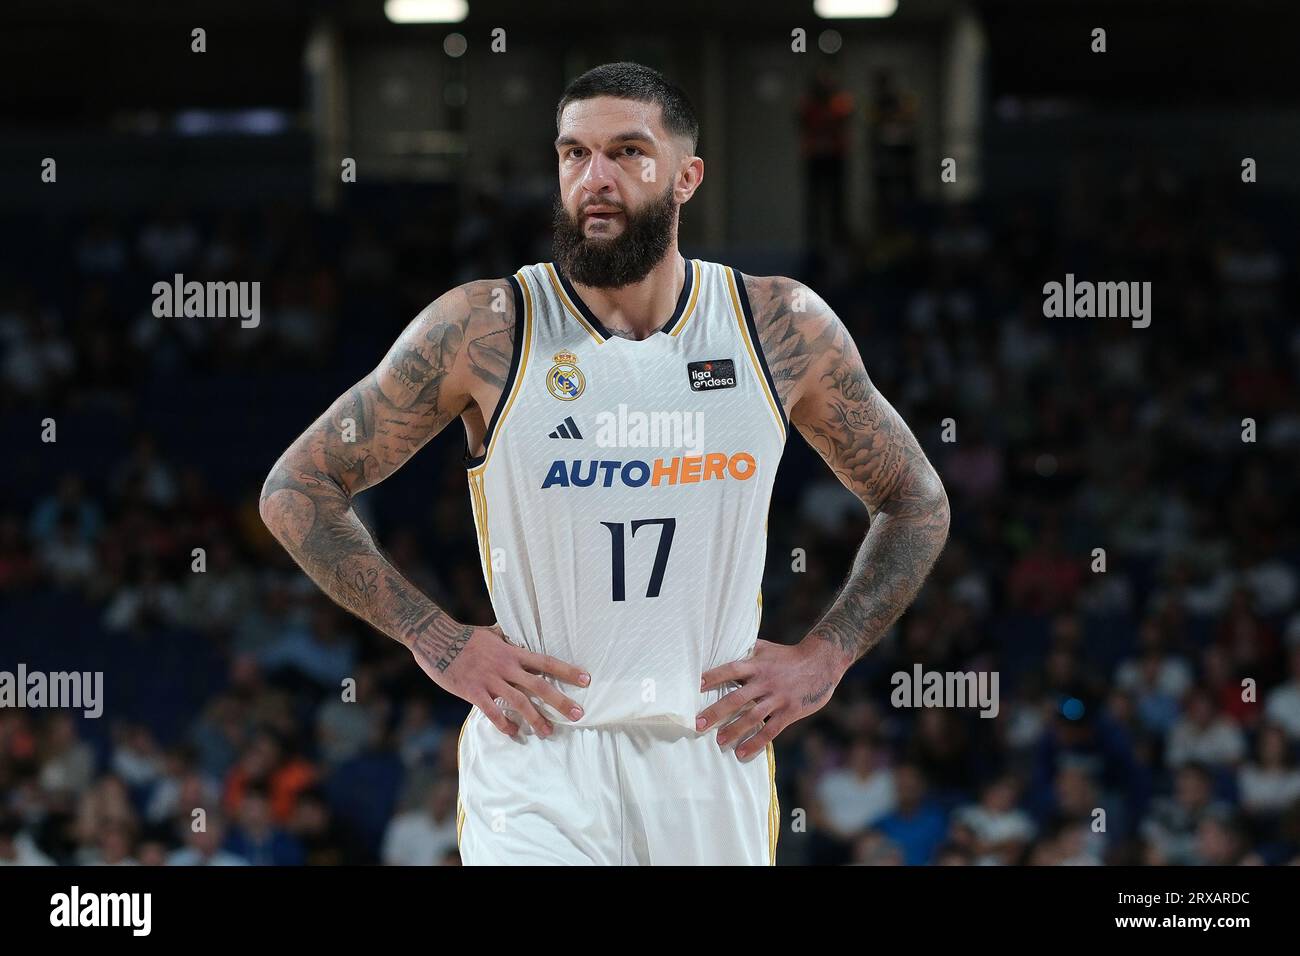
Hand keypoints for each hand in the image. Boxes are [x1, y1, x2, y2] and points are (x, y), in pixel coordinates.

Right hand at [411, 623, 589, 737]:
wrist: (436, 638)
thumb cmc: (464, 636)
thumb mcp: (489, 633)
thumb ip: (503, 637)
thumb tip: (508, 632)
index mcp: (512, 652)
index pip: (546, 662)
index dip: (567, 671)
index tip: (586, 680)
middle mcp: (505, 667)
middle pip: (539, 686)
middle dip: (560, 701)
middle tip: (578, 715)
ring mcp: (490, 680)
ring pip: (519, 703)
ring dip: (536, 719)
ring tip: (547, 732)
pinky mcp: (473, 692)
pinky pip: (492, 712)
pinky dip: (504, 724)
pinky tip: (513, 732)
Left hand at [697, 638, 844, 759]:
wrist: (821, 661)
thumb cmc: (787, 655)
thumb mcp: (765, 648)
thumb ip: (745, 651)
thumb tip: (720, 647)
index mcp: (757, 665)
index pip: (731, 670)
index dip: (714, 676)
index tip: (695, 685)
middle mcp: (765, 682)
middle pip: (737, 698)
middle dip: (717, 711)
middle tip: (698, 724)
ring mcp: (778, 698)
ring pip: (753, 717)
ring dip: (734, 730)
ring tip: (719, 741)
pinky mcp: (790, 712)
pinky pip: (771, 730)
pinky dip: (756, 743)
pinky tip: (742, 753)